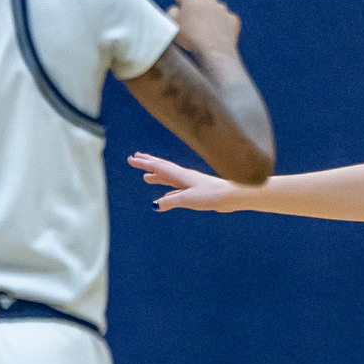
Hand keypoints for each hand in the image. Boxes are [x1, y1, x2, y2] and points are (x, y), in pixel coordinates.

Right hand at [129, 152, 244, 211]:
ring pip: (169, 178)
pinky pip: (176, 190)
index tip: (131, 159)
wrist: (232, 195)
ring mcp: (190, 183)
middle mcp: (184, 176)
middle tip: (135, 159)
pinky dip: (167, 191)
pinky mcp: (196, 192)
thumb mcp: (189, 199)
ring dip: (157, 176)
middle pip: (162, 168)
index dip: (144, 163)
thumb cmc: (212, 195)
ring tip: (146, 177)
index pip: (158, 167)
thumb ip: (171, 201)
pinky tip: (164, 198)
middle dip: (148, 163)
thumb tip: (155, 205)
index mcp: (181, 175)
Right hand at [168, 0, 241, 54]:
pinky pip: (226, 19)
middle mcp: (209, 0)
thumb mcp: (173, 24)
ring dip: (210, 16)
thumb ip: (172, 12)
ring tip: (205, 30)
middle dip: (198, 7)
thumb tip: (176, 10)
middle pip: (202, 0)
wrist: (214, 51)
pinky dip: (222, 25)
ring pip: (215, 9)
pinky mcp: (233, 20)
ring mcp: (223, 9)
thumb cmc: (191, 38)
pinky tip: (217, 35)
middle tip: (193, 21)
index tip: (181, 4)